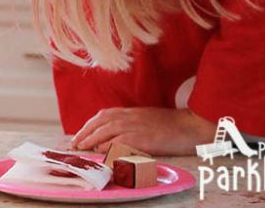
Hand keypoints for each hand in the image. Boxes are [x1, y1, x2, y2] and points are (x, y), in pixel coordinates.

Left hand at [70, 106, 216, 155]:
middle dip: (84, 133)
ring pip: (106, 131)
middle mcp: (128, 116)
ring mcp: (134, 126)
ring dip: (91, 139)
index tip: (79, 135)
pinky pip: (120, 142)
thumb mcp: (144, 118)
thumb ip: (129, 123)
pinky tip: (101, 152)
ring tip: (82, 147)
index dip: (88, 126)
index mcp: (128, 111)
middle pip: (99, 122)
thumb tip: (113, 135)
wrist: (190, 125)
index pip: (101, 116)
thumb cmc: (170, 124)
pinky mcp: (141, 138)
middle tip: (74, 144)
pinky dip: (108, 146)